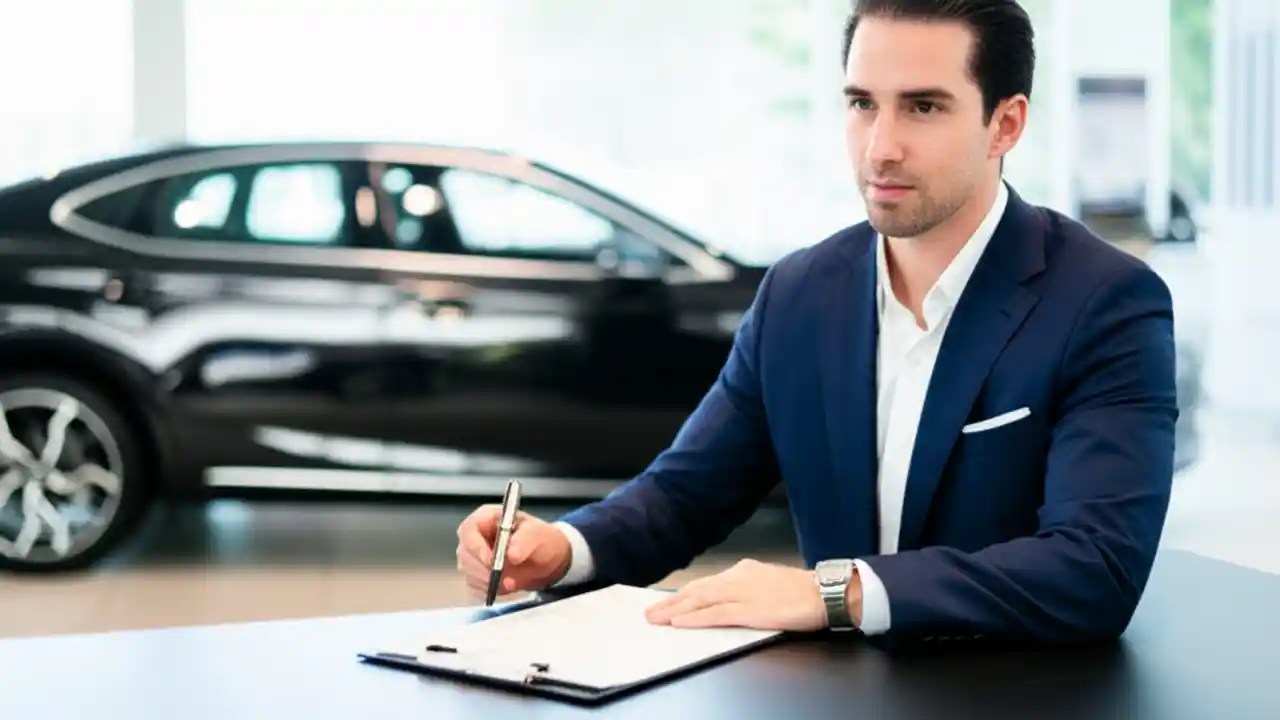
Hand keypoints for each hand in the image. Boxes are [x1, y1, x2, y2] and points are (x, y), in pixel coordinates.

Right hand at [455, 505, 572, 599]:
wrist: (545, 559)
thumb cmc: (538, 539)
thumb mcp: (537, 534)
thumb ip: (525, 541)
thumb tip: (511, 554)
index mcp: (486, 518)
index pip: (468, 530)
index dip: (476, 547)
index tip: (491, 561)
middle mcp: (475, 537)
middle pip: (465, 555)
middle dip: (483, 569)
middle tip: (503, 577)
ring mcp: (473, 558)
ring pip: (469, 573)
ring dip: (490, 581)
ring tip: (512, 580)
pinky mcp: (476, 576)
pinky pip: (476, 588)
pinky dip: (491, 590)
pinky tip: (507, 585)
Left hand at [645, 559, 857, 631]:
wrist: (824, 592)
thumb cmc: (801, 591)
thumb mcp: (769, 584)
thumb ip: (747, 589)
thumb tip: (729, 600)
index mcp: (743, 572)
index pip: (706, 584)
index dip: (683, 594)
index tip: (666, 601)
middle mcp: (738, 579)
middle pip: (697, 591)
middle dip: (671, 602)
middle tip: (650, 612)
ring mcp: (742, 594)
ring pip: (700, 601)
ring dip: (675, 610)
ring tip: (656, 618)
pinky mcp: (750, 610)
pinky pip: (715, 615)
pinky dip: (695, 618)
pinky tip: (680, 622)